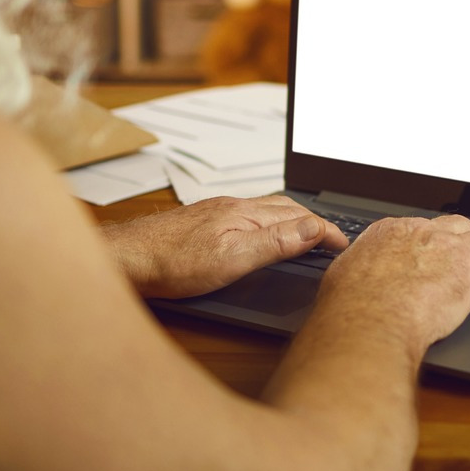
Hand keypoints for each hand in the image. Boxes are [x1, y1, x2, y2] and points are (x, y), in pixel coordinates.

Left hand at [103, 196, 346, 298]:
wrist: (126, 259)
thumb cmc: (170, 263)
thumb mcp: (232, 260)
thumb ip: (275, 243)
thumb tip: (313, 229)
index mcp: (245, 214)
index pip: (300, 218)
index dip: (326, 231)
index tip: (343, 245)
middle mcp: (233, 207)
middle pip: (286, 208)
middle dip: (314, 220)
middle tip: (332, 239)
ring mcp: (217, 213)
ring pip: (266, 211)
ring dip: (292, 220)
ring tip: (306, 234)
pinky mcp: (203, 222)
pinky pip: (248, 216)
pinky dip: (269, 224)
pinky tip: (262, 235)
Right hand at [316, 215, 469, 352]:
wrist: (371, 323)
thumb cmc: (352, 307)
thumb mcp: (345, 273)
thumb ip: (361, 265)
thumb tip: (357, 272)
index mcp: (394, 231)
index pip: (427, 227)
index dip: (435, 246)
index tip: (435, 262)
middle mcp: (425, 233)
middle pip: (459, 227)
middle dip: (463, 246)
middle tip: (461, 269)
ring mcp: (452, 250)